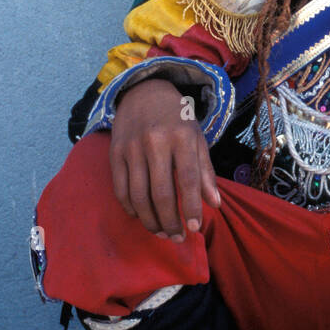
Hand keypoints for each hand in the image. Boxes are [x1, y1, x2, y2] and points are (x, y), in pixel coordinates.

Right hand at [109, 78, 221, 242]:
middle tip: (177, 237)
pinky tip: (141, 216)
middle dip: (170, 221)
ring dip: (150, 220)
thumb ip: (205, 172)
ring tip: (161, 232)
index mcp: (181, 137)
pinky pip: (120, 188)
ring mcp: (131, 147)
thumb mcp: (197, 139)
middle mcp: (155, 142)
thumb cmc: (177, 120)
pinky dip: (130, 208)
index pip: (187, 179)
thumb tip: (215, 204)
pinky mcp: (115, 152)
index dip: (191, 207)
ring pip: (138, 195)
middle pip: (161, 192)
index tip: (195, 228)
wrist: (145, 92)